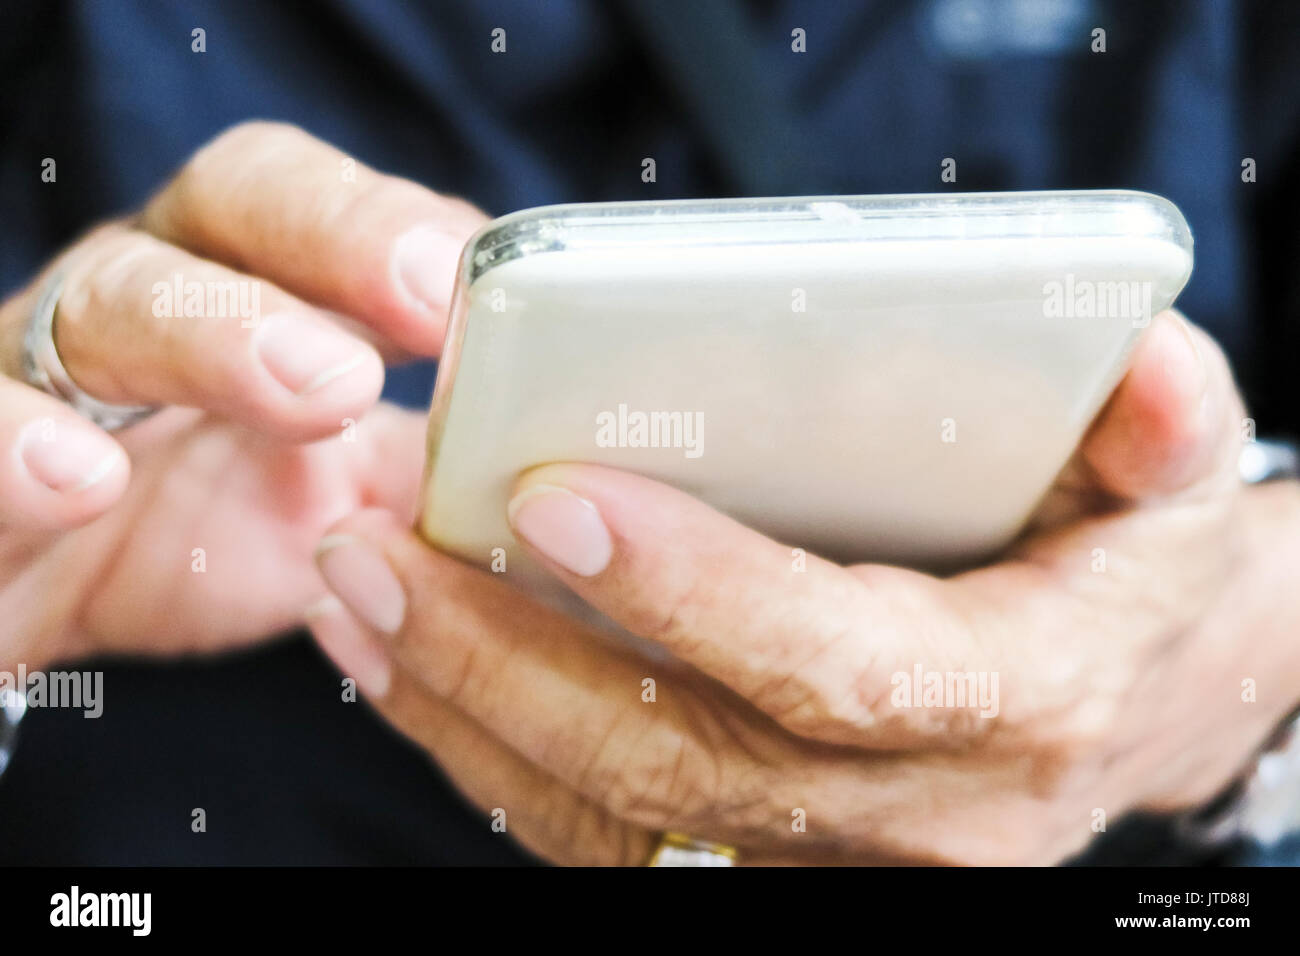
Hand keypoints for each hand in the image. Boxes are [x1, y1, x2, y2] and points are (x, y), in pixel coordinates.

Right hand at [0, 122, 483, 669]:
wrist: (56, 595)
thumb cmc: (209, 521)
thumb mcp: (340, 489)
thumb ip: (431, 467)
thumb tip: (560, 470)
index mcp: (241, 289)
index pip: (310, 208)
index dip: (392, 225)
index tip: (477, 274)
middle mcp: (147, 300)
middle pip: (223, 213)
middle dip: (332, 240)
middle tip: (427, 302)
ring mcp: (46, 372)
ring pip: (103, 307)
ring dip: (211, 333)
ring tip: (314, 387)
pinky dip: (21, 454)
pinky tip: (83, 478)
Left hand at [310, 311, 1299, 863]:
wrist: (1134, 693)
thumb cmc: (1129, 569)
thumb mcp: (1168, 484)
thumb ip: (1159, 423)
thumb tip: (1135, 367)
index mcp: (1013, 701)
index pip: (837, 670)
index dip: (698, 595)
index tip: (551, 500)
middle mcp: (913, 818)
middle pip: (680, 768)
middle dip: (511, 663)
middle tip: (378, 547)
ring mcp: (827, 862)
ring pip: (612, 822)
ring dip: (462, 712)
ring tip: (354, 594)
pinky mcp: (761, 862)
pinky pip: (600, 834)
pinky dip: (487, 754)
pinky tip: (407, 660)